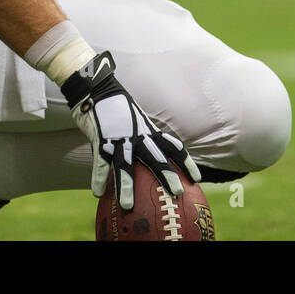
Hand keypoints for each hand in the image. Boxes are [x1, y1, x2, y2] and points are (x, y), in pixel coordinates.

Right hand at [59, 51, 200, 210]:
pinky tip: (97, 193)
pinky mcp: (101, 137)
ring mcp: (119, 137)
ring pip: (125, 164)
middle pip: (155, 157)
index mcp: (148, 131)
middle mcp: (138, 135)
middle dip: (167, 175)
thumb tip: (149, 156)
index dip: (186, 163)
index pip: (173, 147)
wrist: (96, 88)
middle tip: (177, 193)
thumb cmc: (116, 108)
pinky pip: (99, 161)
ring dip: (126, 185)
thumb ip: (142, 136)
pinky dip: (98, 177)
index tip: (197, 179)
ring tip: (128, 206)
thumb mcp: (135, 121)